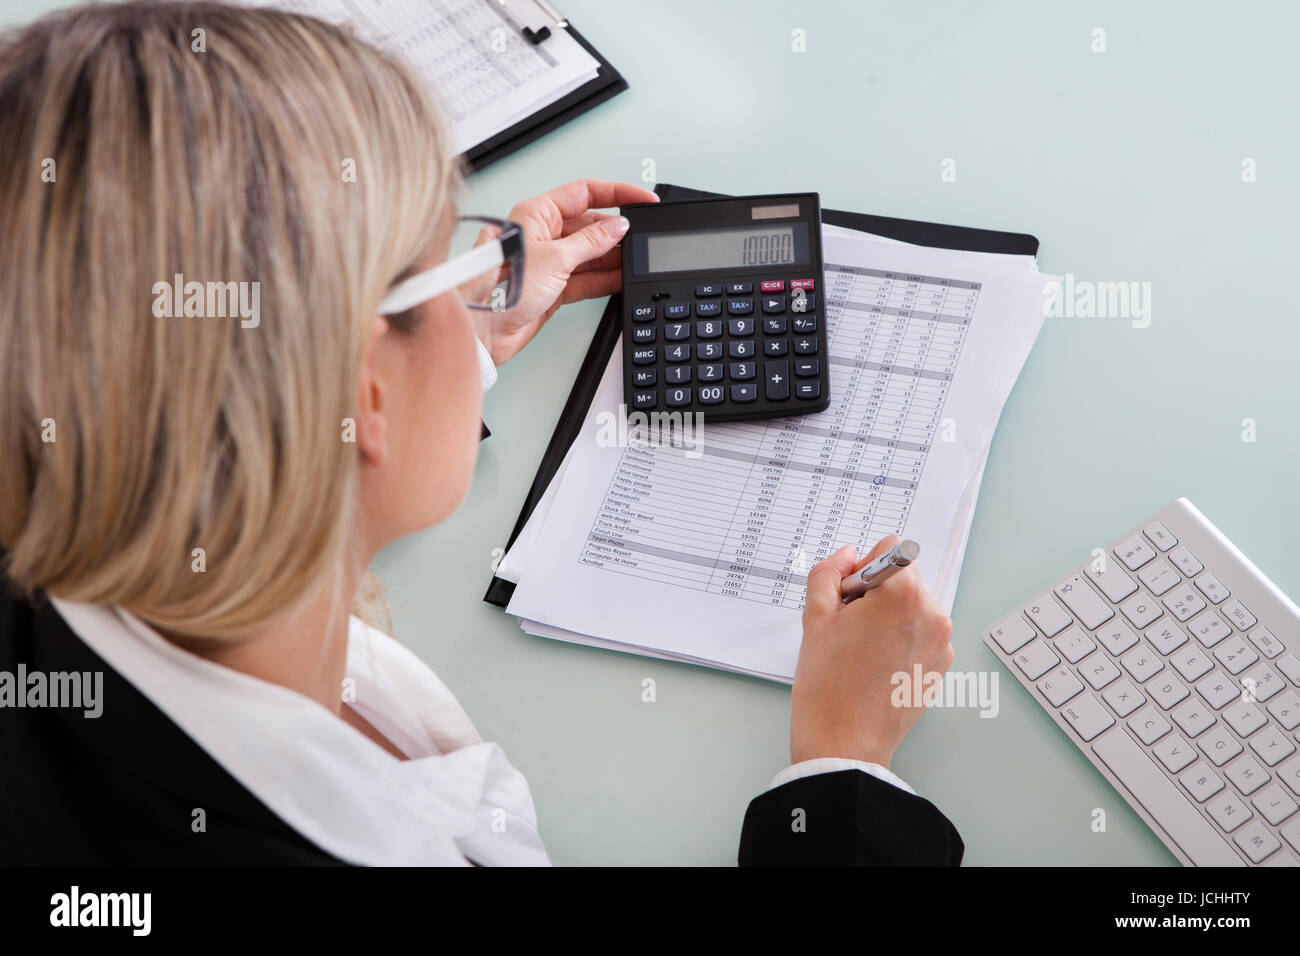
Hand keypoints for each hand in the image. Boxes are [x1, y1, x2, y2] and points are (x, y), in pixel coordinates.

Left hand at [465, 179, 657, 365]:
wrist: (487, 330)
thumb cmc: (503, 289)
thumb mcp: (555, 258)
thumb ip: (591, 242)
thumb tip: (616, 227)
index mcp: (537, 214)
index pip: (584, 193)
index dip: (615, 193)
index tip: (641, 199)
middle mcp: (543, 235)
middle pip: (589, 225)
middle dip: (615, 231)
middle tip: (637, 238)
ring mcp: (549, 262)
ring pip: (590, 253)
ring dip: (611, 257)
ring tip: (633, 260)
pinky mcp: (553, 287)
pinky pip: (586, 277)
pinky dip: (603, 279)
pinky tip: (620, 278)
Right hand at [790, 535, 954, 767]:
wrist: (844, 744)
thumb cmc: (828, 685)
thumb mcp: (815, 616)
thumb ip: (829, 573)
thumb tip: (847, 556)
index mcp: (904, 595)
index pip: (891, 549)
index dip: (863, 568)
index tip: (849, 597)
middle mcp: (932, 614)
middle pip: (903, 578)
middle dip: (876, 592)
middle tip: (849, 627)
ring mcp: (941, 642)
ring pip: (911, 605)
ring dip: (888, 615)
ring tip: (861, 649)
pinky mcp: (941, 665)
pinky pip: (920, 632)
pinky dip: (900, 638)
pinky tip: (875, 664)